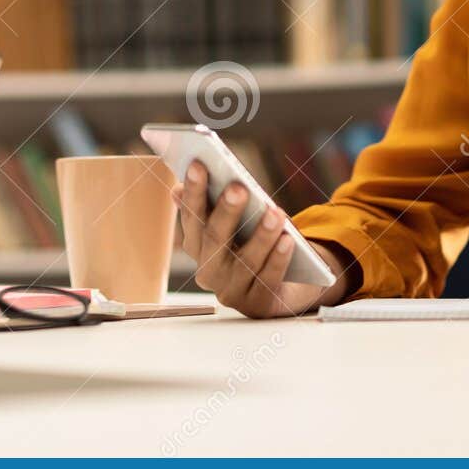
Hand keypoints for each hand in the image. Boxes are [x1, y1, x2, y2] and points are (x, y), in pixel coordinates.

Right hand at [173, 161, 354, 318]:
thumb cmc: (254, 243)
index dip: (194, 191)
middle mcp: (208, 271)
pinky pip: (268, 279)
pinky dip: (278, 259)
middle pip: (214, 239)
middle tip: (238, 187)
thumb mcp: (236, 222)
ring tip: (275, 212)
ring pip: (245, 261)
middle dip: (226, 212)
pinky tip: (288, 240)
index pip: (192, 216)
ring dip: (261, 236)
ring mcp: (231, 291)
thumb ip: (213, 203)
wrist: (281, 286)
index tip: (198, 164)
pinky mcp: (257, 304)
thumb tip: (179, 188)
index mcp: (198, 246)